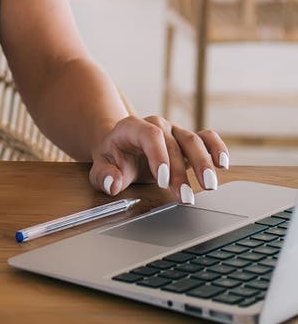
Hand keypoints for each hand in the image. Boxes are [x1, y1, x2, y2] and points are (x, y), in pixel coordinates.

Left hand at [88, 115, 229, 204]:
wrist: (120, 147)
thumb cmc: (112, 158)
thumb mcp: (101, 167)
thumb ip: (103, 176)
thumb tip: (112, 183)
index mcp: (131, 127)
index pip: (149, 134)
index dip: (158, 155)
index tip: (162, 180)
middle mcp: (156, 125)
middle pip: (173, 142)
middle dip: (180, 171)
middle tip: (185, 197)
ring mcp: (173, 131)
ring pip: (192, 140)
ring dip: (202, 163)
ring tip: (209, 186)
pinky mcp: (187, 140)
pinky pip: (206, 137)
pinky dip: (216, 147)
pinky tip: (223, 163)